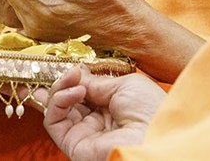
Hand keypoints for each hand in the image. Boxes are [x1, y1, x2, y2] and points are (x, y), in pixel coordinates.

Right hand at [42, 67, 162, 160]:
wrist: (155, 137)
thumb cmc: (151, 111)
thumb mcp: (125, 84)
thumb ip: (96, 81)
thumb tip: (76, 72)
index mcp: (112, 109)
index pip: (84, 92)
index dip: (73, 78)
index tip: (71, 64)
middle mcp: (96, 123)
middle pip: (66, 101)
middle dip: (58, 82)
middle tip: (56, 67)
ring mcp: (84, 134)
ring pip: (56, 109)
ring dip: (59, 88)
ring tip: (73, 78)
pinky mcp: (73, 144)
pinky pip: (53, 121)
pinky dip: (58, 101)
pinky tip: (76, 91)